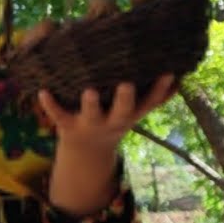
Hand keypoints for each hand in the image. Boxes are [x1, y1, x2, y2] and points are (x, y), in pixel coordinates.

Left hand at [37, 74, 177, 154]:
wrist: (87, 149)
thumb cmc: (114, 118)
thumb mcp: (136, 112)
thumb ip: (156, 96)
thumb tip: (180, 76)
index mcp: (130, 114)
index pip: (149, 102)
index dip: (160, 89)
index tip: (168, 72)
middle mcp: (113, 120)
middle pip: (123, 111)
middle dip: (125, 99)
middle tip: (126, 84)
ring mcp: (90, 123)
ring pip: (92, 114)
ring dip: (91, 104)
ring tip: (89, 91)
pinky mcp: (67, 125)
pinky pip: (58, 116)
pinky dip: (50, 106)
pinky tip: (43, 92)